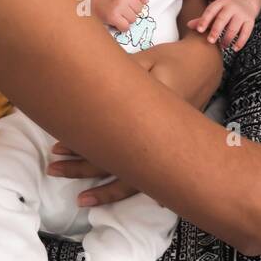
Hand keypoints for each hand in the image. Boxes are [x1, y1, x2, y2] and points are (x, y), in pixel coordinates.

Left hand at [46, 26, 223, 206]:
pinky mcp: (171, 149)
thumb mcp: (146, 60)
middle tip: (55, 169)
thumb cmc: (173, 60)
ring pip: (135, 178)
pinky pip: (151, 176)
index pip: (112, 136)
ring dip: (107, 190)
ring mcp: (169, 146)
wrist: (205, 66)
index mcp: (155, 111)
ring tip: (82, 199)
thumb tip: (87, 90)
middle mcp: (162, 137)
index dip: (83, 145)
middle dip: (84, 169)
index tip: (57, 146)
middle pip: (119, 162)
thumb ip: (121, 75)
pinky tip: (123, 200)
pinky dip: (135, 189)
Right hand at [89, 0, 147, 30]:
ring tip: (118, 15)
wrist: (88, 0)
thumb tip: (147, 2)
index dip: (137, 1)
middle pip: (139, 9)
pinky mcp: (113, 17)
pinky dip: (122, 27)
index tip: (128, 2)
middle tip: (121, 10)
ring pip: (133, 19)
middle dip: (132, 11)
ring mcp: (118, 6)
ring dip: (126, 20)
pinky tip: (116, 22)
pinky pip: (126, 27)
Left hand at [186, 0, 255, 50]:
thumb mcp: (214, 11)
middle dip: (216, 31)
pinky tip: (234, 48)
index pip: (211, 11)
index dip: (204, 20)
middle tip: (210, 41)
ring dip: (227, 38)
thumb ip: (202, 19)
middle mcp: (231, 7)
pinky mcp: (250, 21)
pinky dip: (240, 42)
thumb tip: (189, 25)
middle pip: (222, 19)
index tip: (199, 30)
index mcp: (220, 3)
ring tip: (222, 45)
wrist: (245, 3)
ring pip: (234, 27)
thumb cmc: (225, 11)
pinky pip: (246, 33)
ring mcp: (241, 14)